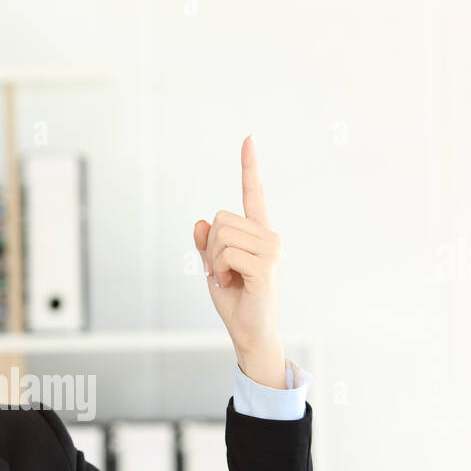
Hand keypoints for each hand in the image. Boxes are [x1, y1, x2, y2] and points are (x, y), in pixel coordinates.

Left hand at [193, 134, 285, 388]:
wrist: (249, 332)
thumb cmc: (235, 300)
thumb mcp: (214, 268)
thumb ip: (206, 245)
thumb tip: (199, 222)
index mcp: (259, 233)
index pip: (253, 193)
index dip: (249, 166)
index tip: (248, 138)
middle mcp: (269, 236)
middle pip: (220, 219)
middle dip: (210, 247)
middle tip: (222, 272)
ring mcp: (271, 250)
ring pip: (221, 236)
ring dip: (214, 261)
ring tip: (229, 279)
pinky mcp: (265, 267)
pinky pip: (226, 254)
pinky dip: (220, 271)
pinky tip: (233, 284)